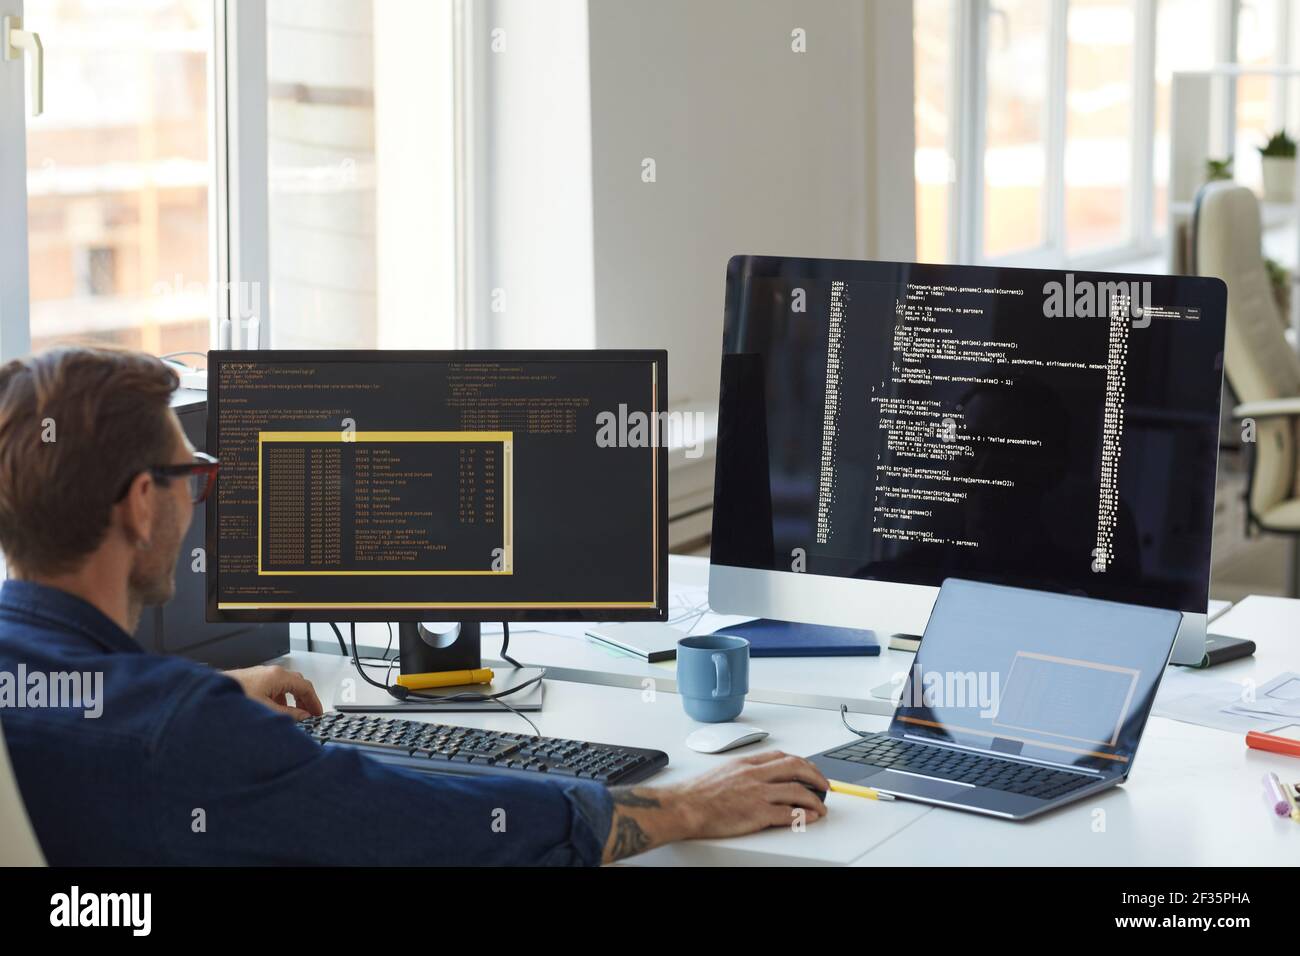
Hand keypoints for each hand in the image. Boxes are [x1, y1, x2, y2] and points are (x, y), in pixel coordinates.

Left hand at [225, 665, 322, 720]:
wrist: (209, 694)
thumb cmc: (234, 697)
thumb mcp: (267, 710)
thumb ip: (288, 714)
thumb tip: (303, 716)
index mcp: (278, 676)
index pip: (305, 686)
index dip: (314, 701)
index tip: (318, 712)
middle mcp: (270, 672)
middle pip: (297, 683)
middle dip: (304, 699)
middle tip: (308, 713)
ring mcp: (261, 674)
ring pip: (284, 685)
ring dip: (291, 699)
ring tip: (291, 715)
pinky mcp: (252, 680)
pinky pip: (272, 687)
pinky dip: (279, 698)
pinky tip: (273, 710)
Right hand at [602, 751, 829, 861]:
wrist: (685, 807)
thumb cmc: (697, 794)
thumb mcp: (722, 772)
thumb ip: (741, 773)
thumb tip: (755, 779)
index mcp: (746, 763)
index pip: (781, 756)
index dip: (800, 763)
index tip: (809, 769)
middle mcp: (754, 774)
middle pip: (795, 767)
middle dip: (815, 775)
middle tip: (824, 785)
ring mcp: (757, 793)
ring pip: (797, 790)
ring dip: (814, 798)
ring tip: (822, 805)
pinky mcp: (758, 813)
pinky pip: (789, 813)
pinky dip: (804, 815)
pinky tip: (810, 817)